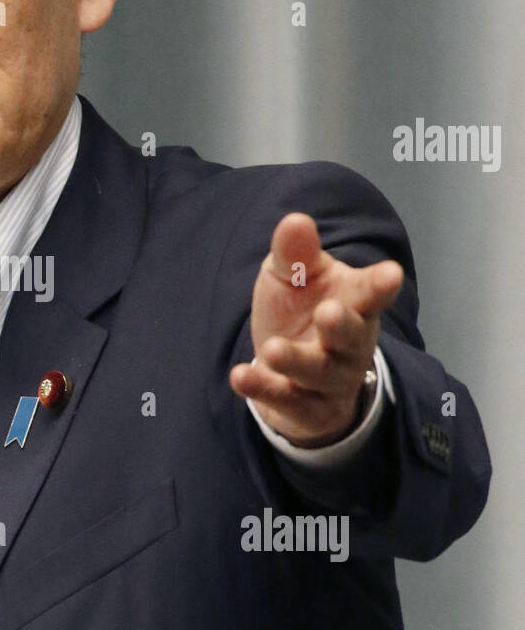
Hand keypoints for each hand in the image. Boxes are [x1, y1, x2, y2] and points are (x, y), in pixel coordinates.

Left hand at [228, 213, 402, 446]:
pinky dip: (263, 389)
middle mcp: (350, 345)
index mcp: (354, 304)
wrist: (290, 373)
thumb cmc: (299, 312)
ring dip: (296, 361)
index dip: (379, 285)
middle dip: (342, 326)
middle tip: (328, 312)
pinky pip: (288, 401)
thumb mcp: (294, 279)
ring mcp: (331, 381)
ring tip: (271, 349)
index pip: (370, 294)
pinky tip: (239, 376)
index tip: (391, 274)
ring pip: (319, 373)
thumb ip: (296, 255)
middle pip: (352, 338)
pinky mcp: (308, 409)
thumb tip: (295, 220)